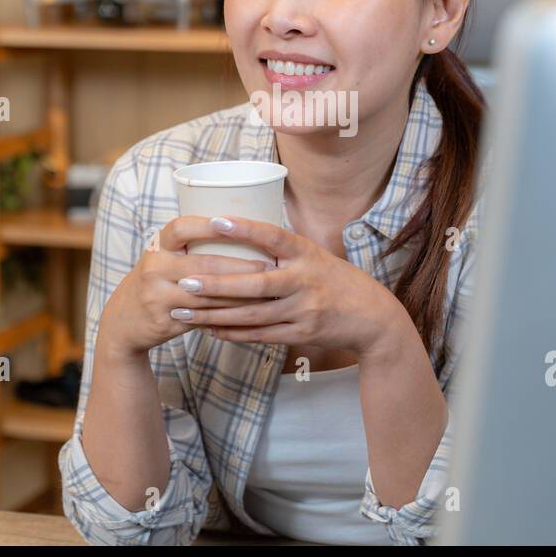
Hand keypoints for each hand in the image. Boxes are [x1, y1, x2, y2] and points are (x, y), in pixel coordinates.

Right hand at [99, 215, 278, 356]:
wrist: (123, 321)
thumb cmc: (157, 282)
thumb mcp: (165, 258)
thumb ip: (193, 248)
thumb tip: (246, 233)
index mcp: (158, 247)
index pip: (181, 228)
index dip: (206, 224)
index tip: (232, 221)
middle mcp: (155, 268)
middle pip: (202, 264)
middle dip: (240, 265)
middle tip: (269, 264)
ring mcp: (157, 296)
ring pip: (207, 294)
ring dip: (240, 293)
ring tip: (267, 290)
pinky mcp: (165, 321)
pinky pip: (204, 317)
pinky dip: (228, 314)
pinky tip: (249, 311)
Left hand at [169, 215, 405, 357]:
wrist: (372, 318)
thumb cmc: (336, 280)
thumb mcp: (315, 256)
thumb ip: (283, 249)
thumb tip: (241, 231)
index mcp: (307, 254)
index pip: (273, 236)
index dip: (245, 228)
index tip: (215, 221)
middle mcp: (304, 281)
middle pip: (255, 284)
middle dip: (216, 284)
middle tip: (184, 280)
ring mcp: (303, 310)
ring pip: (251, 315)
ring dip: (214, 315)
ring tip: (183, 312)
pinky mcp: (300, 335)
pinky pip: (260, 335)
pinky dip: (233, 333)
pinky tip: (209, 329)